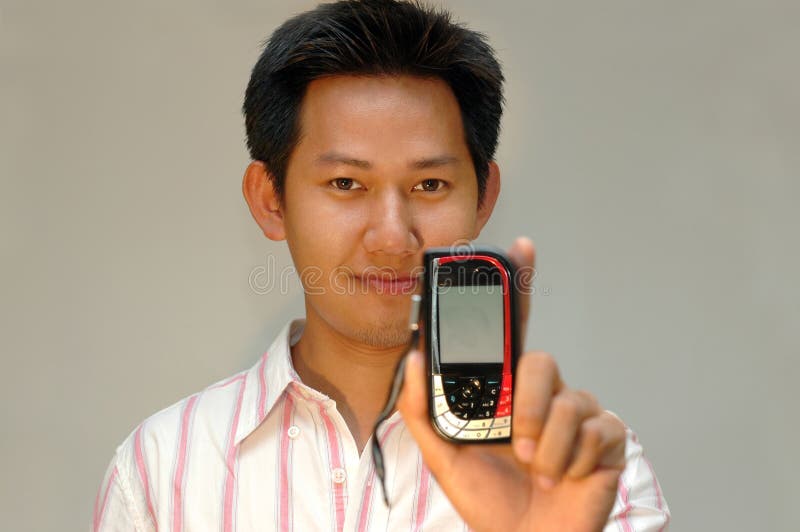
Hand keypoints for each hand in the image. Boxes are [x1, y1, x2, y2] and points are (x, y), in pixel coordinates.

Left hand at [396, 237, 626, 531]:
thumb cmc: (488, 498)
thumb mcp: (442, 454)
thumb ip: (422, 407)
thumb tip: (413, 357)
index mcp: (506, 389)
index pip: (511, 329)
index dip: (517, 287)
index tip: (519, 246)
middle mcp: (543, 394)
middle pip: (542, 361)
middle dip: (527, 402)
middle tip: (514, 440)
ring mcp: (577, 414)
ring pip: (567, 399)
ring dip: (545, 443)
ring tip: (535, 469)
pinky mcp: (606, 438)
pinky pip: (594, 430)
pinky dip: (570, 460)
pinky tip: (563, 477)